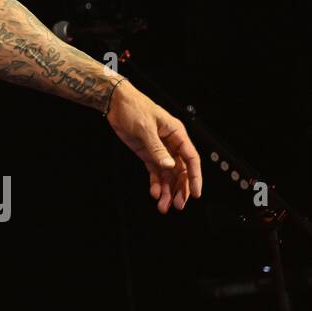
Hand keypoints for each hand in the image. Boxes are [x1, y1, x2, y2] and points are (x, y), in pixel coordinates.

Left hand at [106, 78, 202, 212]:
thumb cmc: (134, 109)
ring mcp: (159, 150)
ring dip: (167, 190)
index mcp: (177, 134)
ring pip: (168, 174)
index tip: (196, 194)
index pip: (191, 159)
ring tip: (163, 206)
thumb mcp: (145, 128)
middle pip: (181, 171)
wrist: (116, 103)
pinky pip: (155, 172)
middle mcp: (171, 144)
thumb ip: (157, 149)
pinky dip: (155, 183)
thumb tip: (170, 167)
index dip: (195, 177)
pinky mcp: (147, 154)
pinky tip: (154, 193)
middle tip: (177, 205)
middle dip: (180, 189)